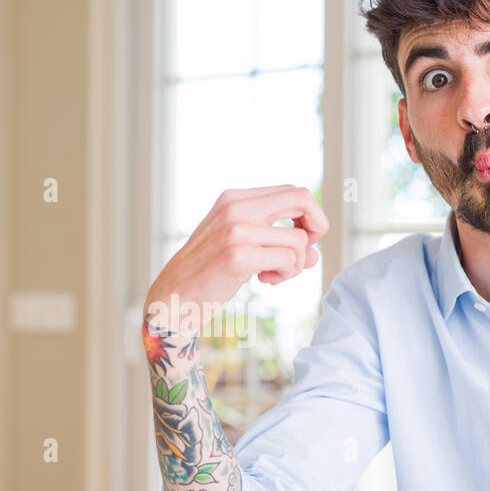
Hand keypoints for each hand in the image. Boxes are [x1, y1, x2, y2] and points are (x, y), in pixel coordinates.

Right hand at [144, 185, 328, 333]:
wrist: (172, 299)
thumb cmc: (207, 274)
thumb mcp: (240, 247)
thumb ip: (274, 242)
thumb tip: (313, 254)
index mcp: (233, 198)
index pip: (292, 191)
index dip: (307, 217)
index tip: (297, 241)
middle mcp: (235, 207)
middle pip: (302, 199)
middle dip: (316, 227)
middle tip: (302, 254)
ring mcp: (236, 230)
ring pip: (298, 239)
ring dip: (295, 264)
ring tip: (273, 275)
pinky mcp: (238, 256)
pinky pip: (288, 259)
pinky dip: (286, 274)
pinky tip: (266, 281)